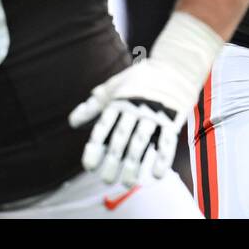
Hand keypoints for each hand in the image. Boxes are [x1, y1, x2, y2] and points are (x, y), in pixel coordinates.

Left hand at [68, 57, 196, 187]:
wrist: (176, 65)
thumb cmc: (141, 79)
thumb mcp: (115, 87)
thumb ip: (94, 105)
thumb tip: (72, 121)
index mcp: (119, 101)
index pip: (104, 127)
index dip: (96, 148)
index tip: (89, 167)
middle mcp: (135, 107)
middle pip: (121, 139)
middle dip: (113, 161)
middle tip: (106, 180)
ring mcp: (155, 114)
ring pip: (141, 143)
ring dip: (134, 165)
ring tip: (127, 184)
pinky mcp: (173, 119)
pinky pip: (167, 141)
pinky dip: (162, 159)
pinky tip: (155, 174)